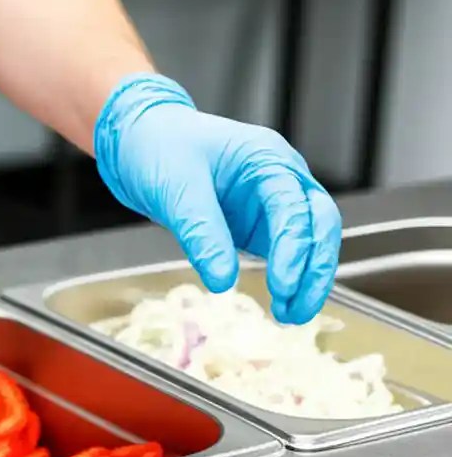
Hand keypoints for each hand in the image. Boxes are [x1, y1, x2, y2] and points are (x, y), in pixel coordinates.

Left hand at [93, 73, 341, 323]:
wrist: (137, 140)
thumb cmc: (158, 146)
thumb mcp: (176, 190)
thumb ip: (202, 233)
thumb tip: (223, 280)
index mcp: (267, 158)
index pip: (295, 206)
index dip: (293, 248)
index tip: (281, 284)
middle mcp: (279, 178)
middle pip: (319, 224)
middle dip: (314, 268)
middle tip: (297, 308)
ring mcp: (270, 202)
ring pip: (308, 241)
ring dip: (305, 278)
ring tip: (290, 315)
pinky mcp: (256, 224)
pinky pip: (282, 252)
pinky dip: (287, 276)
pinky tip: (281, 303)